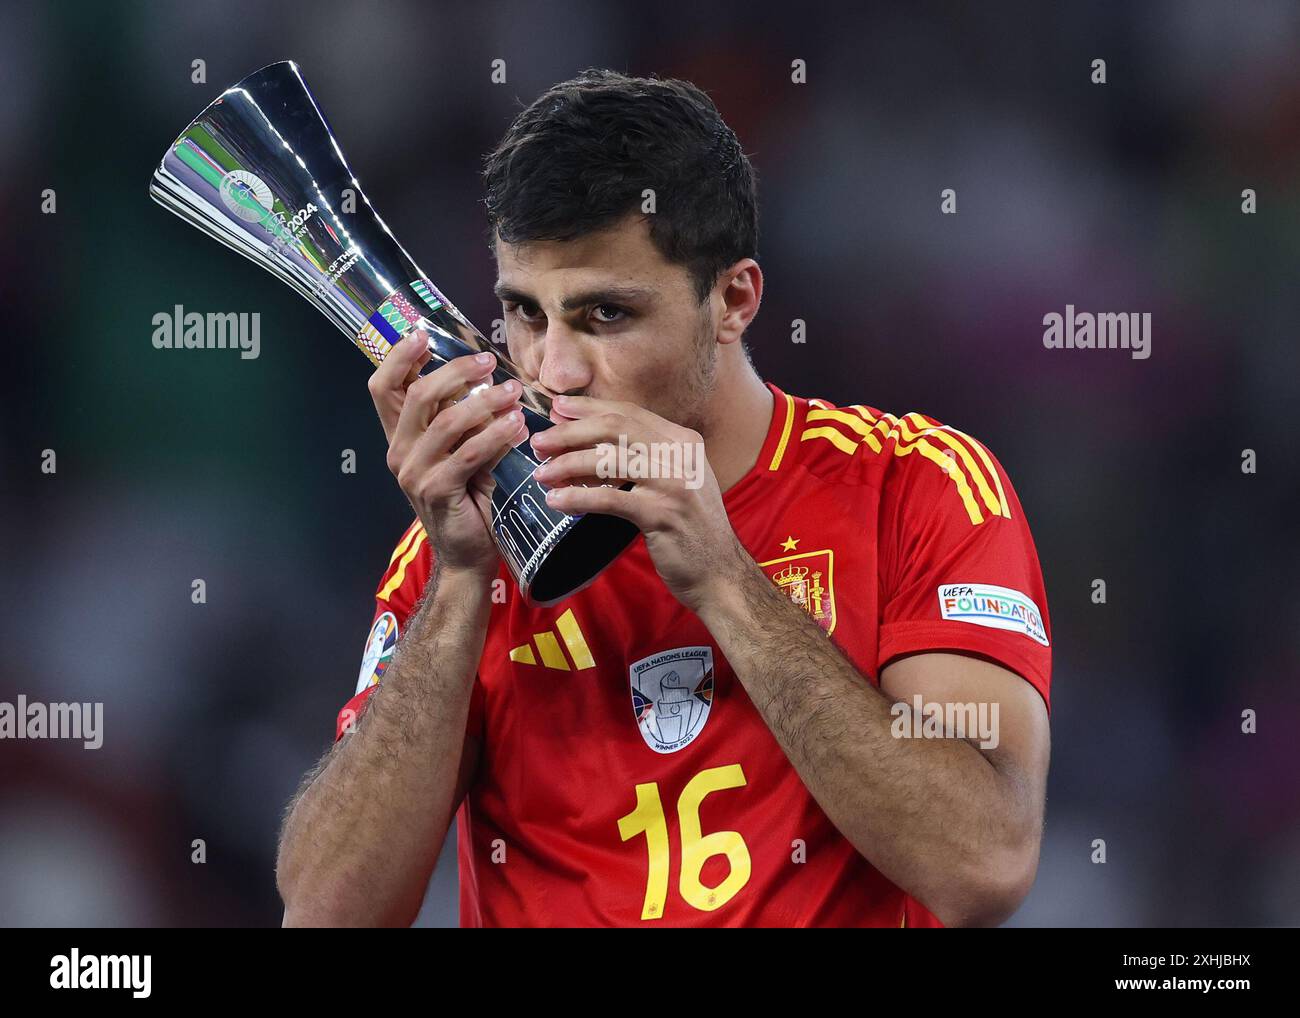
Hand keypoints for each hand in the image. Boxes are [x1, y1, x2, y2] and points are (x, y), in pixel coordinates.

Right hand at [368, 330, 526, 576]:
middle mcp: (399, 451)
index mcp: (400, 437)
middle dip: (456, 371)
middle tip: (490, 362)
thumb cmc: (469, 498)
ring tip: (515, 393)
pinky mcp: (436, 491)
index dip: (399, 357)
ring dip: (485, 402)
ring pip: (446, 421)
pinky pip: (468, 453)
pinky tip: (518, 426)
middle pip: (417, 395)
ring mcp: (414, 473)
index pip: (383, 387)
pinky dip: (496, 435)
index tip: (424, 333)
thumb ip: (465, 420)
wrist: (467, 554)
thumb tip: (491, 379)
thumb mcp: (464, 451)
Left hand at [528, 395, 749, 613]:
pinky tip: (557, 501)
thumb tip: (591, 442)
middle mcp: (680, 454)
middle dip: (570, 432)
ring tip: (542, 474)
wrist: (719, 571)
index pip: (628, 412)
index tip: (556, 409)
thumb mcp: (675, 480)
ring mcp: (674, 483)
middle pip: (614, 428)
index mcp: (682, 440)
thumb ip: (645, 458)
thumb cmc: (689, 527)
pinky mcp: (662, 514)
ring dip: (568, 464)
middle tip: (539, 442)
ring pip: (608, 460)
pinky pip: (609, 499)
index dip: (588, 408)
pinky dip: (578, 498)